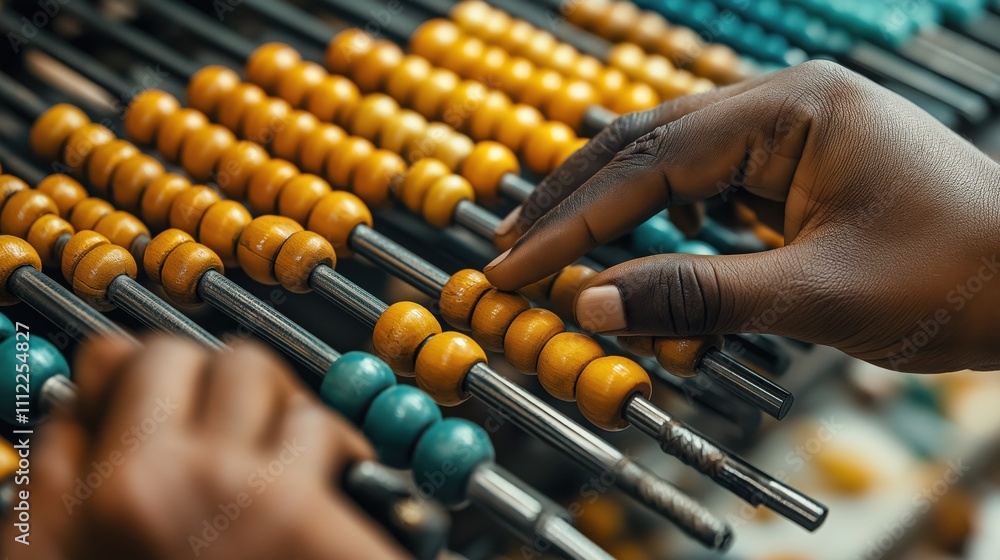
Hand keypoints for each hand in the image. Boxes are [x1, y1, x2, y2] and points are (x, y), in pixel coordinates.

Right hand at [3, 336, 407, 559]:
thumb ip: (74, 525)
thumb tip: (94, 454)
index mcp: (52, 531)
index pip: (75, 402)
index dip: (116, 395)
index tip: (145, 406)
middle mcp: (125, 493)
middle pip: (157, 359)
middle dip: (189, 374)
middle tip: (219, 413)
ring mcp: (213, 489)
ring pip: (243, 368)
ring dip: (267, 396)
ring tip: (280, 439)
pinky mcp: (295, 504)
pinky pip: (312, 420)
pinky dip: (330, 439)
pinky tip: (336, 474)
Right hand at [485, 60, 999, 372]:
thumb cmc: (954, 277)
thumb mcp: (816, 295)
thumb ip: (697, 296)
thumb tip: (592, 306)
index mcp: (794, 110)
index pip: (651, 163)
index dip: (574, 222)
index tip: (515, 265)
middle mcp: (785, 104)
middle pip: (646, 142)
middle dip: (573, 199)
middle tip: (508, 247)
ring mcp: (790, 129)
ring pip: (669, 157)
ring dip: (607, 203)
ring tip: (547, 244)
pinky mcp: (795, 162)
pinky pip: (704, 179)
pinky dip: (654, 214)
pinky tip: (628, 241)